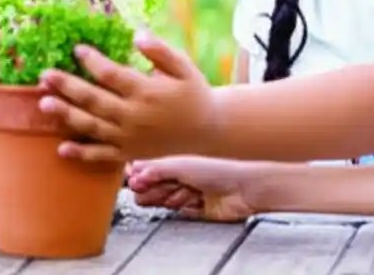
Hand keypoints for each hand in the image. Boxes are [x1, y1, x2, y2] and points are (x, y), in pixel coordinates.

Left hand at [38, 33, 212, 161]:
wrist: (207, 131)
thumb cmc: (192, 92)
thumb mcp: (183, 66)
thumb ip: (160, 50)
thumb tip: (135, 35)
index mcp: (147, 92)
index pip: (113, 75)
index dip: (93, 62)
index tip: (77, 49)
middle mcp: (135, 116)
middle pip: (95, 101)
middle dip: (68, 87)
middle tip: (44, 75)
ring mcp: (130, 138)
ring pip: (93, 126)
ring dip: (66, 115)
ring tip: (43, 103)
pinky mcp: (128, 153)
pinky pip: (102, 155)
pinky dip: (82, 154)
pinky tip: (61, 149)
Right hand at [128, 157, 255, 221]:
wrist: (243, 188)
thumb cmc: (216, 170)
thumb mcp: (179, 165)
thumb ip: (154, 169)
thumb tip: (133, 173)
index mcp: (175, 162)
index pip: (149, 168)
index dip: (139, 175)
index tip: (130, 181)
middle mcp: (181, 177)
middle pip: (154, 186)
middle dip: (147, 189)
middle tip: (141, 191)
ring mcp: (189, 193)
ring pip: (166, 200)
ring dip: (165, 198)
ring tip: (168, 195)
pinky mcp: (198, 210)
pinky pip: (181, 212)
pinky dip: (182, 209)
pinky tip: (189, 203)